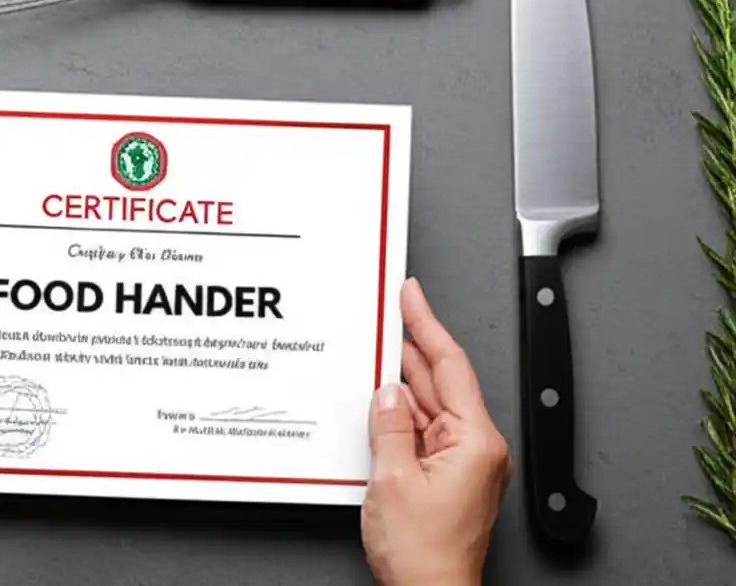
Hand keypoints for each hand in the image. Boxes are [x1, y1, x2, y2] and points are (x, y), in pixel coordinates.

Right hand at [362, 279, 510, 585]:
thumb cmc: (425, 555)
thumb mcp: (392, 480)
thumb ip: (389, 427)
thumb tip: (387, 395)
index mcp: (475, 441)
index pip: (450, 366)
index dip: (427, 324)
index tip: (413, 296)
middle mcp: (477, 449)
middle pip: (441, 384)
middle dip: (411, 352)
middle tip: (387, 319)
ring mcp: (464, 464)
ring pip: (430, 408)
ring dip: (402, 388)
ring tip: (375, 363)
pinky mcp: (449, 478)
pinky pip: (425, 433)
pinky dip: (402, 418)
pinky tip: (381, 410)